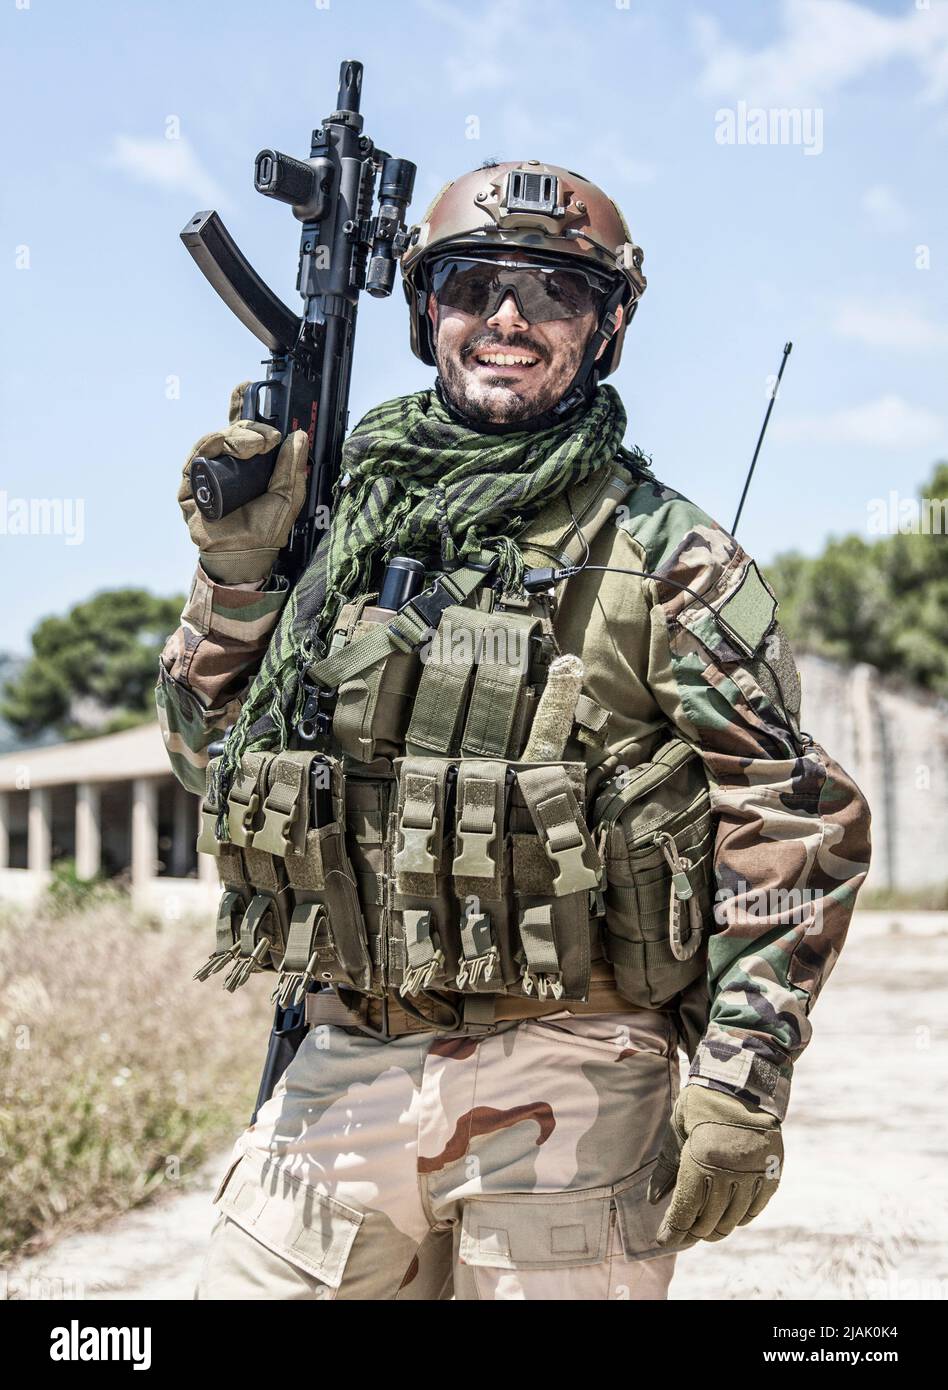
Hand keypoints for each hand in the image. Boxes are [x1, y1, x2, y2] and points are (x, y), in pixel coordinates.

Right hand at [178, 381, 308, 583]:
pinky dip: (215, 447)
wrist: (245, 556)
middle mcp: (225, 464)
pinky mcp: (191, 483)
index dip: (241, 406)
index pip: (243, 429)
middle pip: (232, 430)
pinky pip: (198, 455)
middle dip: (251, 426)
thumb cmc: (264, 530)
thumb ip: (292, 466)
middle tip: (269, 437)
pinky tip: (232, 452)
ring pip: (215, 438)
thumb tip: (300, 436)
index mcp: (247, 464)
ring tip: (256, 445)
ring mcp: (206, 472)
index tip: (247, 387)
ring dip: (237, 436)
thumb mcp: (288, 495)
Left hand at [647, 1084, 782, 1246]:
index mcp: (701, 1159)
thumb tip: (654, 1201)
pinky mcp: (771, 1172)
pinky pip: (755, 1210)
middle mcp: (729, 1172)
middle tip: (681, 1232)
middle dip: (691, 1232)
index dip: (672, 1231)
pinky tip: (729, 1217)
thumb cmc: (701, 1104)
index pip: (685, 1211)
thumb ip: (665, 1168)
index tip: (663, 1240)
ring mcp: (753, 1174)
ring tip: (703, 1228)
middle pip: (708, 1222)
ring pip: (733, 1221)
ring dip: (715, 1229)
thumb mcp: (676, 1130)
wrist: (742, 1082)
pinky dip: (740, 1219)